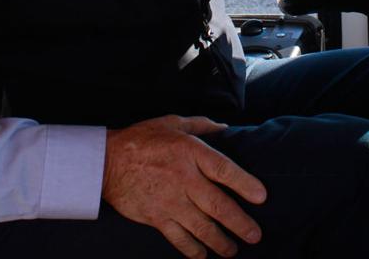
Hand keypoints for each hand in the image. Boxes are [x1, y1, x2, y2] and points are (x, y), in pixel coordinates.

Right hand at [102, 115, 267, 257]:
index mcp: (190, 153)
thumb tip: (225, 128)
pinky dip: (193, 250)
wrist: (107, 162)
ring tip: (232, 250)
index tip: (261, 197)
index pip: (224, 170)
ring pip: (202, 228)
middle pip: (219, 206)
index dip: (245, 184)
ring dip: (220, 242)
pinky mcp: (156, 217)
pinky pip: (179, 239)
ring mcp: (170, 201)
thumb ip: (201, 125)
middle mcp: (184, 179)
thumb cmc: (141, 139)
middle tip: (255, 235)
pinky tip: (203, 256)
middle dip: (240, 223)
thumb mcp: (172, 122)